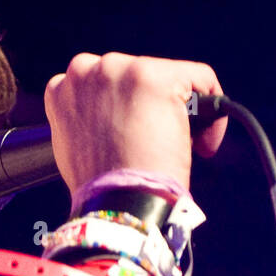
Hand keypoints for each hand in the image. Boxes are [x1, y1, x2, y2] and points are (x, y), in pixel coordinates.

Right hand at [42, 51, 226, 197]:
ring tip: (178, 146)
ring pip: (169, 77)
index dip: (124, 108)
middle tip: (158, 142)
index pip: (101, 82)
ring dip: (180, 110)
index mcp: (63, 88)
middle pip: (136, 75)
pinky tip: (202, 144)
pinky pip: (201, 79)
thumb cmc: (101, 189)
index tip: (136, 133)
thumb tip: (114, 119)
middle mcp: (87, 71)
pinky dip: (212, 113)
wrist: (119, 205)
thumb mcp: (76, 146)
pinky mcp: (156, 76)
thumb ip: (89, 120)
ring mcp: (122, 71)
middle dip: (151, 106)